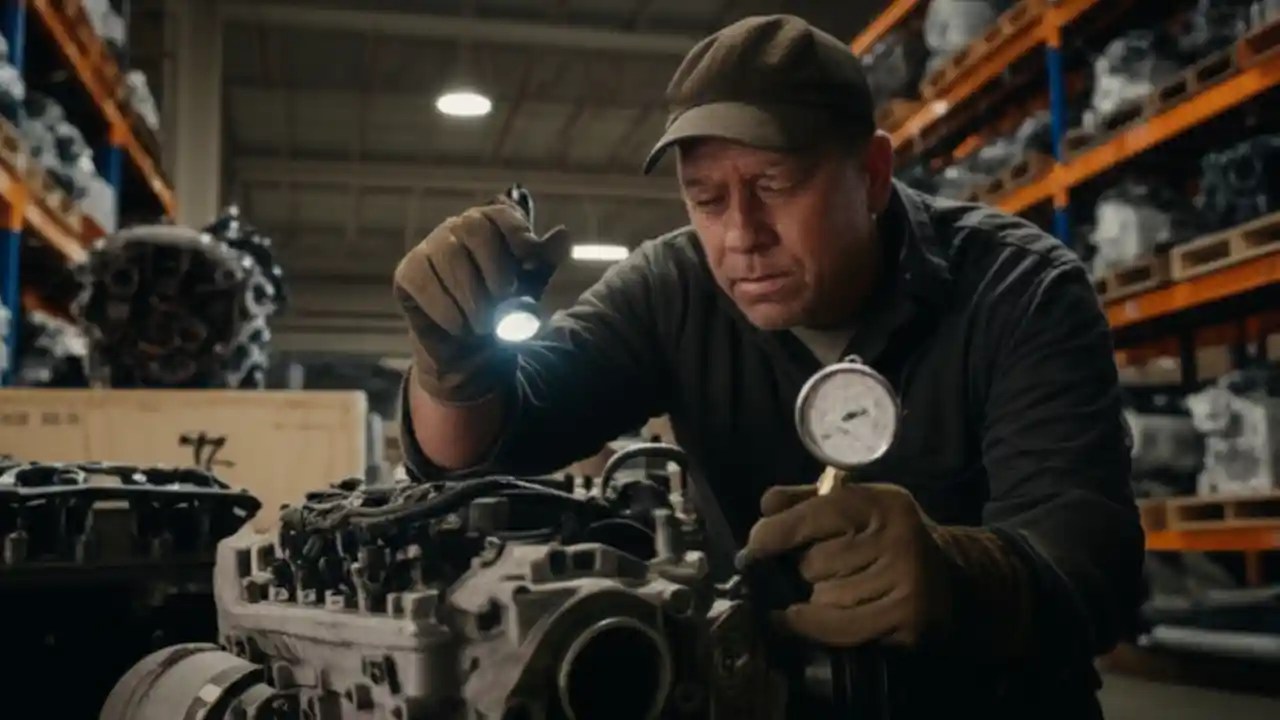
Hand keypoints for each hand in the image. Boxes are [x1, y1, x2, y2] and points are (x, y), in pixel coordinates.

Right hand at [392, 198, 569, 402]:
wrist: (470, 354)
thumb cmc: (501, 314)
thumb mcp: (529, 289)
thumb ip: (542, 262)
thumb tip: (563, 234)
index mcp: (490, 226)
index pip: (502, 214)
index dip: (518, 235)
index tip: (530, 262)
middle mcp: (457, 229)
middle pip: (474, 229)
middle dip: (495, 268)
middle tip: (505, 300)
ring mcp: (429, 249)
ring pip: (449, 256)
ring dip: (472, 295)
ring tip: (483, 324)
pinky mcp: (407, 274)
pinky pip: (423, 281)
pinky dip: (445, 308)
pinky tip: (458, 326)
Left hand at [742, 481, 954, 648]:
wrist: (952, 577)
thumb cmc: (887, 538)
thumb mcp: (855, 505)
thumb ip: (806, 502)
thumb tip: (766, 507)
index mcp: (880, 503)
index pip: (813, 516)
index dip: (775, 533)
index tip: (754, 547)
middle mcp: (895, 539)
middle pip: (813, 563)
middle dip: (804, 569)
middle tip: (821, 568)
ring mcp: (904, 582)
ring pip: (823, 598)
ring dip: (816, 599)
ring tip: (838, 589)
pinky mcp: (906, 620)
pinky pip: (838, 628)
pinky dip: (813, 625)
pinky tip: (798, 619)